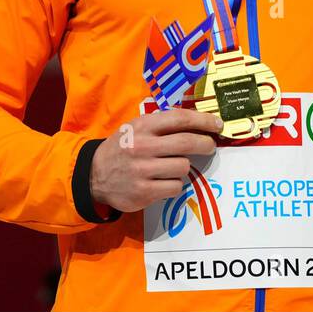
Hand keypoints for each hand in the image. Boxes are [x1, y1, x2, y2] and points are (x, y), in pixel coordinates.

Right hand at [90, 108, 221, 212]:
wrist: (94, 175)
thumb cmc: (122, 148)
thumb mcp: (136, 128)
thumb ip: (161, 124)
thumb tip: (198, 122)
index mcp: (142, 126)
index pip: (180, 119)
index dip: (203, 121)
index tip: (218, 125)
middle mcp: (143, 146)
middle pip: (187, 143)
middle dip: (205, 144)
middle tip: (210, 146)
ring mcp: (143, 170)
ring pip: (183, 167)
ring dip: (184, 167)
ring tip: (174, 166)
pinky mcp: (144, 192)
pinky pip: (176, 187)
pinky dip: (175, 184)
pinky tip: (164, 181)